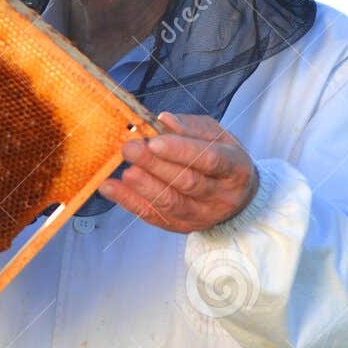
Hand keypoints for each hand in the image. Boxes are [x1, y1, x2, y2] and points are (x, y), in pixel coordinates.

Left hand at [100, 110, 257, 233]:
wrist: (237, 198)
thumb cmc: (223, 158)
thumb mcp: (217, 136)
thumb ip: (190, 128)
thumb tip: (163, 120)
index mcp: (235, 168)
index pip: (208, 159)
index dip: (180, 150)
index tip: (154, 140)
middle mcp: (221, 196)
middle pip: (186, 182)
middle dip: (155, 165)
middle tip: (130, 148)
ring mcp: (201, 215)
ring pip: (170, 203)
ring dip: (143, 186)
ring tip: (124, 170)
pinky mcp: (181, 227)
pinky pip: (153, 216)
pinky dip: (130, 202)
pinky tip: (111, 188)